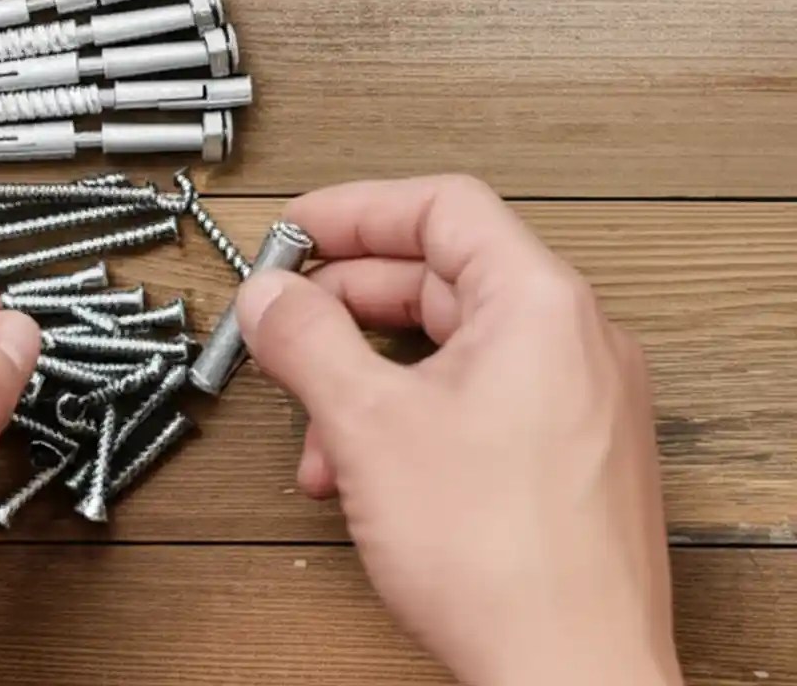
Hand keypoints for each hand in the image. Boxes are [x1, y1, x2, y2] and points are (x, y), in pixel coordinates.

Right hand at [235, 176, 682, 685]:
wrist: (570, 676)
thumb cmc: (504, 559)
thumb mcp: (368, 427)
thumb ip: (307, 342)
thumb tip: (270, 296)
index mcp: (540, 305)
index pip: (442, 207)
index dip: (355, 209)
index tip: (296, 231)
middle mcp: (572, 342)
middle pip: (440, 278)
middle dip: (347, 306)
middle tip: (285, 325)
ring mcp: (576, 402)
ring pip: (448, 351)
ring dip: (366, 378)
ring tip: (317, 432)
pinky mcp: (565, 456)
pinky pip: (473, 403)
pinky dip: (407, 420)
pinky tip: (360, 472)